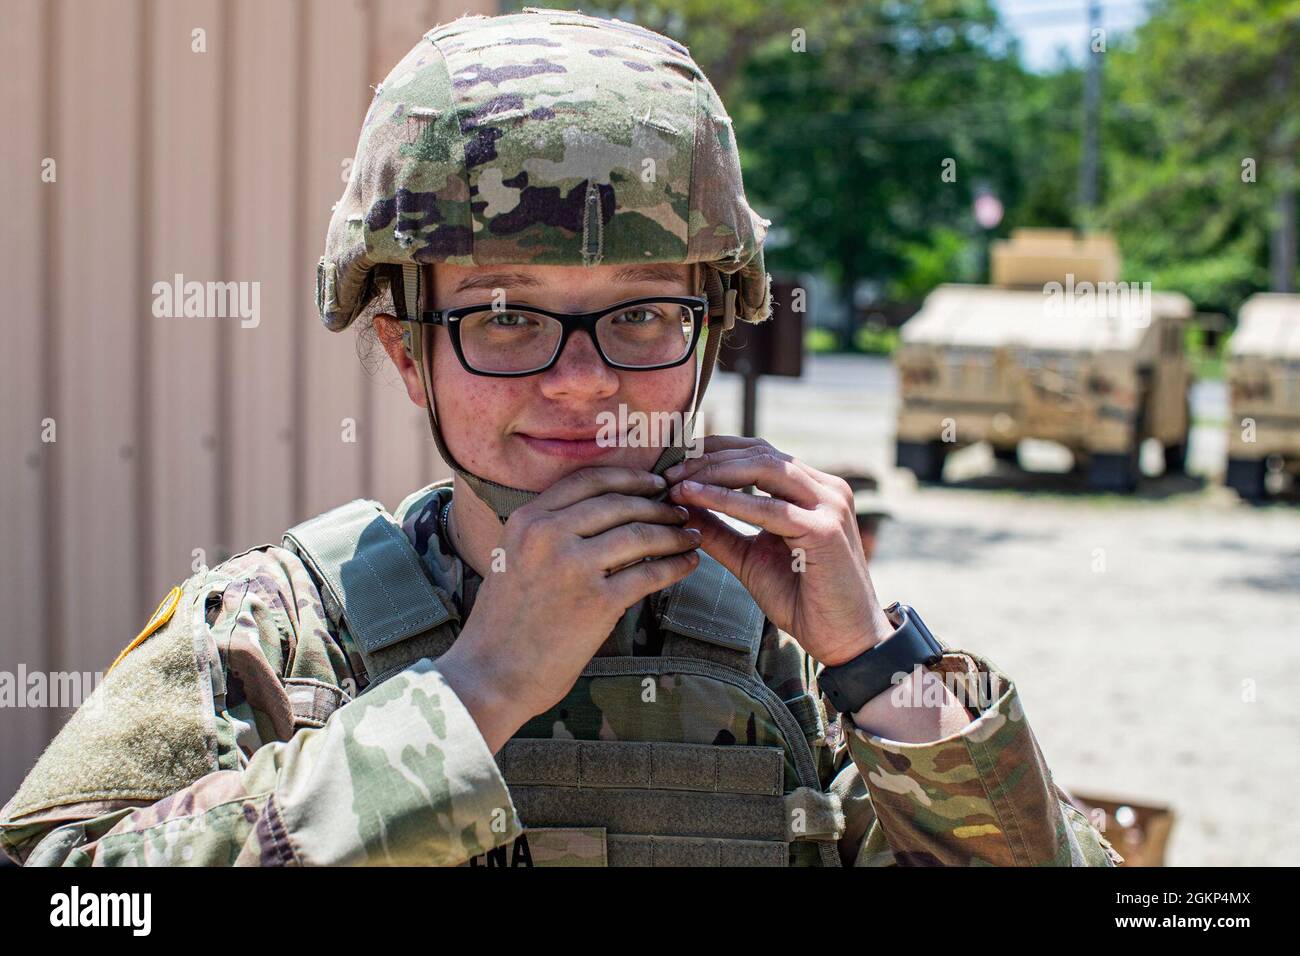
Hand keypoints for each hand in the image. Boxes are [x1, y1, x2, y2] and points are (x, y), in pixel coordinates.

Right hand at [436, 467, 699, 751]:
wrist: (491, 674)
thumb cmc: (504, 623)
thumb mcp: (513, 559)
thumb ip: (547, 534)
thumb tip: (600, 518)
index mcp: (527, 520)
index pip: (588, 480)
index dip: (629, 477)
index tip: (654, 483)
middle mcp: (548, 535)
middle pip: (619, 503)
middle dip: (657, 504)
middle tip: (680, 511)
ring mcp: (574, 566)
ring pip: (639, 534)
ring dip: (673, 533)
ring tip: (690, 536)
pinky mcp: (598, 601)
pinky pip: (649, 574)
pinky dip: (675, 566)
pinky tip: (688, 564)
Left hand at [664, 436, 892, 666]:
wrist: (845, 640)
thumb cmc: (802, 601)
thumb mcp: (750, 558)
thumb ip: (720, 531)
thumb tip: (681, 507)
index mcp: (813, 490)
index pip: (760, 453)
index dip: (716, 452)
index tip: (676, 462)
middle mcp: (826, 488)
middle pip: (760, 453)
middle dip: (710, 458)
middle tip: (669, 471)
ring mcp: (829, 505)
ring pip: (764, 469)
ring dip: (715, 472)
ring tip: (677, 482)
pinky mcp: (825, 529)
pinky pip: (768, 508)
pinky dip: (727, 501)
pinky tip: (696, 498)